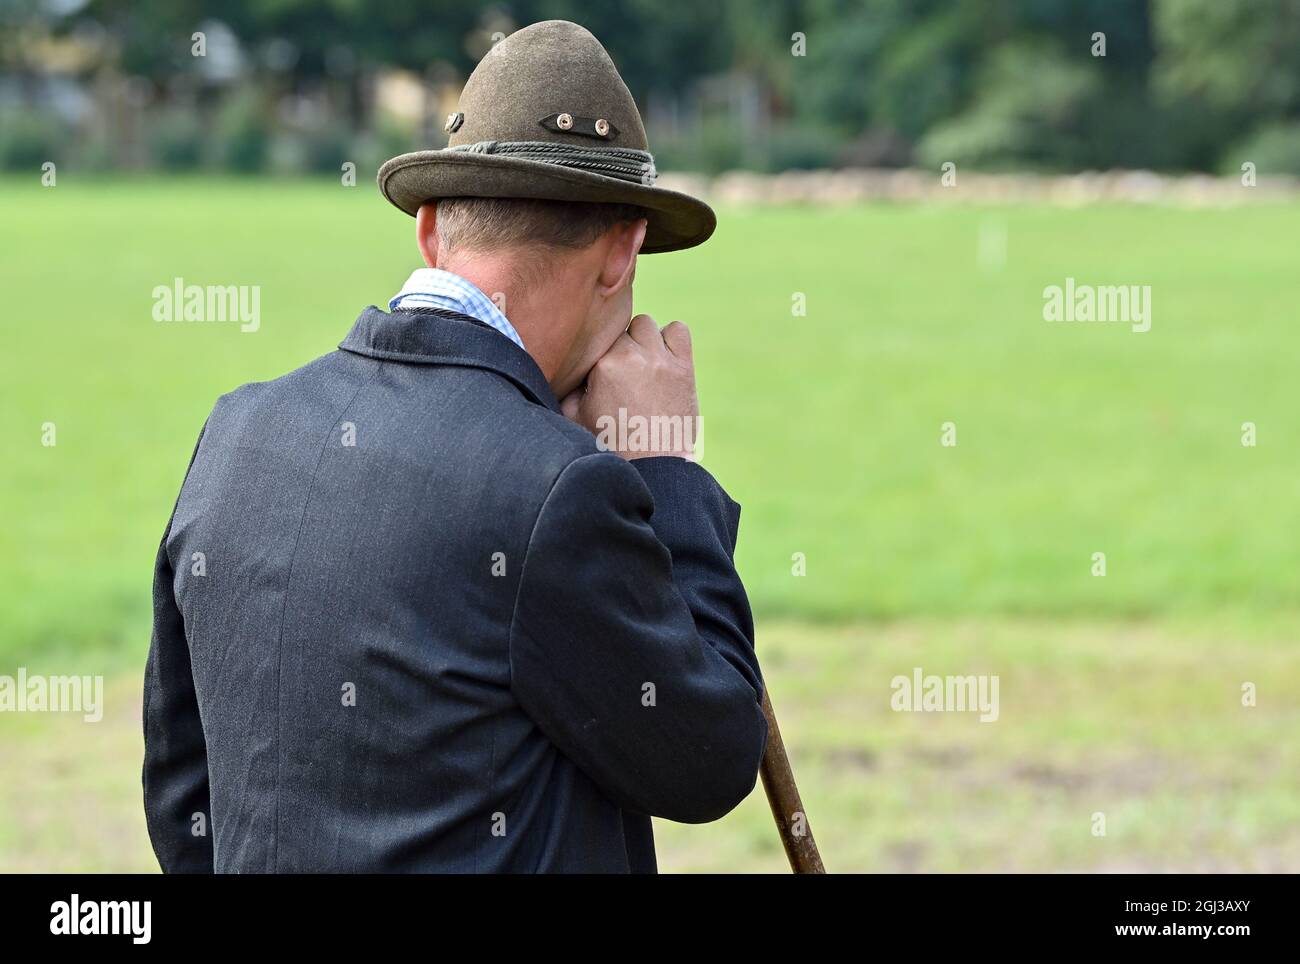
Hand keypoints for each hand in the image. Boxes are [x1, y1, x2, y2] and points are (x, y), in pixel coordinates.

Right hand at [561, 314, 699, 459]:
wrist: (652, 468)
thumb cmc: (610, 446)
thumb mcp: (574, 418)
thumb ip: (567, 386)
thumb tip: (566, 363)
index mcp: (604, 365)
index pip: (596, 335)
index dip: (596, 355)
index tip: (600, 374)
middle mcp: (633, 356)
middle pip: (619, 329)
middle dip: (617, 348)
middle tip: (619, 375)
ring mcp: (662, 360)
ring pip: (646, 325)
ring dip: (641, 340)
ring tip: (639, 365)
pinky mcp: (684, 368)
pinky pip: (678, 330)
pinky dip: (670, 339)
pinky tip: (662, 359)